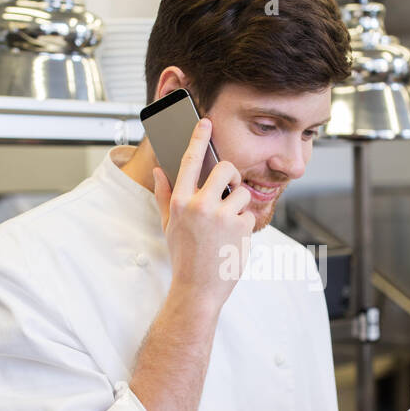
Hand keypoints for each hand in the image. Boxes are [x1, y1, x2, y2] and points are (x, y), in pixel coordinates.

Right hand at [151, 117, 254, 313]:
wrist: (198, 288)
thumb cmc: (183, 257)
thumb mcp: (169, 225)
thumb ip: (164, 195)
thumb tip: (159, 171)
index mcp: (180, 201)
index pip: (189, 160)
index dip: (198, 138)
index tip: (205, 122)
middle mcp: (200, 205)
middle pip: (225, 168)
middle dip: (231, 175)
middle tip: (229, 186)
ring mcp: (222, 216)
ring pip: (242, 191)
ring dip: (239, 203)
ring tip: (228, 223)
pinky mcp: (241, 228)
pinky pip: (249, 213)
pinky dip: (245, 223)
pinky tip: (233, 238)